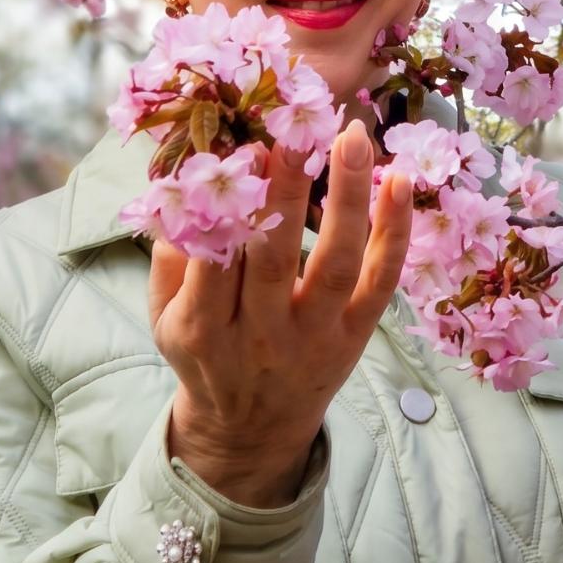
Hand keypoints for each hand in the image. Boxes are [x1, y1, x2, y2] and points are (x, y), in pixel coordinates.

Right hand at [148, 119, 412, 506]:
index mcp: (203, 329)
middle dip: (284, 193)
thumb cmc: (204, 354)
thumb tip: (183, 187)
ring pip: (336, 266)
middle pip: (274, 260)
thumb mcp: (163, 319)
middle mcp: (261, 336)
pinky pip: (381, 284)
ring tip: (353, 138)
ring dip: (348, 198)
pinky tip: (399, 181)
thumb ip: (170, 259)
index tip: (242, 148)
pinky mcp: (355, 337)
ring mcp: (315, 337)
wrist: (250, 430)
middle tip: (295, 132)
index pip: (213, 263)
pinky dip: (395, 234)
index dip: (230, 207)